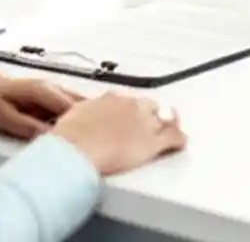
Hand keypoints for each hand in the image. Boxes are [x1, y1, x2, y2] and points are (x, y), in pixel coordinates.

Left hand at [0, 73, 83, 138]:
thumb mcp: (2, 117)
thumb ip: (26, 125)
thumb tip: (49, 134)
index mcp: (41, 90)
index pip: (71, 106)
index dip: (80, 124)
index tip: (82, 142)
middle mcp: (51, 87)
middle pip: (80, 104)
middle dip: (86, 122)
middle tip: (85, 145)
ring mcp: (52, 92)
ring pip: (76, 106)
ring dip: (81, 122)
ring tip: (81, 142)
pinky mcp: (50, 99)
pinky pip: (67, 109)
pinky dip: (72, 121)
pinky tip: (71, 135)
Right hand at [51, 92, 186, 175]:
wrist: (75, 150)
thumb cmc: (68, 137)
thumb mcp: (71, 118)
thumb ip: (80, 116)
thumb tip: (75, 122)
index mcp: (111, 99)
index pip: (127, 100)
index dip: (130, 109)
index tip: (129, 114)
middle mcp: (131, 106)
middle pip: (149, 106)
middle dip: (152, 114)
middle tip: (153, 121)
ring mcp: (144, 123)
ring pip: (166, 119)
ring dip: (169, 123)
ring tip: (173, 127)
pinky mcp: (153, 142)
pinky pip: (174, 138)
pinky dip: (179, 141)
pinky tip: (181, 144)